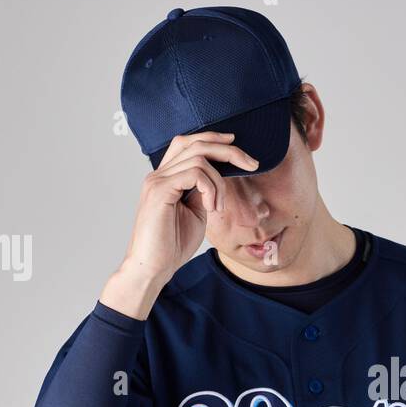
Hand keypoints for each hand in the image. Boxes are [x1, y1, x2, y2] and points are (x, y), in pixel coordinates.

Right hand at [102, 131, 258, 317]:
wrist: (153, 267)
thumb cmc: (172, 245)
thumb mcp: (196, 212)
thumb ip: (203, 192)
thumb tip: (219, 177)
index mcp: (166, 177)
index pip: (187, 143)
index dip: (212, 139)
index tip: (236, 144)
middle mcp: (158, 174)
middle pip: (195, 143)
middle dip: (228, 150)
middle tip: (252, 164)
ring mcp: (157, 181)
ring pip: (198, 158)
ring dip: (219, 181)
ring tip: (218, 206)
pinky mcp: (159, 191)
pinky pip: (194, 174)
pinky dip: (211, 188)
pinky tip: (211, 208)